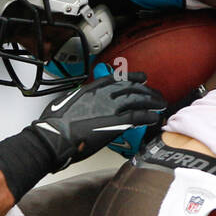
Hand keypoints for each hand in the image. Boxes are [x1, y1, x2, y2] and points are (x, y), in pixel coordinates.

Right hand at [32, 73, 166, 169]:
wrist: (55, 137)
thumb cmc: (54, 125)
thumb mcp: (66, 104)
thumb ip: (79, 101)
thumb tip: (80, 104)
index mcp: (91, 89)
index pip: (117, 79)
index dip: (133, 77)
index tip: (142, 78)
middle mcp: (103, 95)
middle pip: (132, 88)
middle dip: (147, 91)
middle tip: (156, 95)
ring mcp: (111, 107)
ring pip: (139, 100)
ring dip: (152, 102)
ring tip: (160, 105)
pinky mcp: (116, 123)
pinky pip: (139, 116)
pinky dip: (149, 116)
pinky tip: (155, 118)